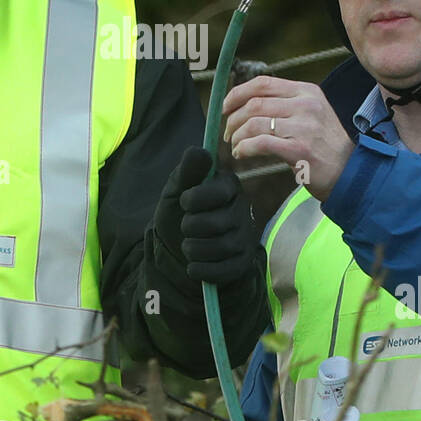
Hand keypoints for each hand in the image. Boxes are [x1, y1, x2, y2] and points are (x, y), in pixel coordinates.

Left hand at [153, 146, 262, 285]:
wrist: (175, 252)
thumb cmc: (178, 215)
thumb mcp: (175, 191)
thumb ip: (186, 172)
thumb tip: (199, 151)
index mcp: (228, 186)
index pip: (220, 191)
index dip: (196, 199)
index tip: (184, 202)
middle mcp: (242, 209)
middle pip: (217, 222)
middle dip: (191, 228)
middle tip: (184, 227)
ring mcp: (245, 237)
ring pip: (221, 247)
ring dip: (194, 249)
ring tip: (187, 246)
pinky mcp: (242, 262)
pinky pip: (224, 270)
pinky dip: (201, 269)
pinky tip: (193, 264)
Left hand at [222, 76, 355, 201]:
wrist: (351, 173)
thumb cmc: (327, 146)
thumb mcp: (313, 114)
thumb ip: (286, 105)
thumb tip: (248, 105)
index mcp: (307, 92)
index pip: (263, 83)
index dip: (237, 93)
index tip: (225, 107)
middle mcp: (305, 105)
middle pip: (254, 103)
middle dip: (233, 119)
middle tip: (228, 133)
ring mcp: (303, 127)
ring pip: (253, 123)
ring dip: (237, 135)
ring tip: (235, 146)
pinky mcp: (298, 149)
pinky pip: (259, 143)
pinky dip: (244, 148)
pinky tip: (241, 154)